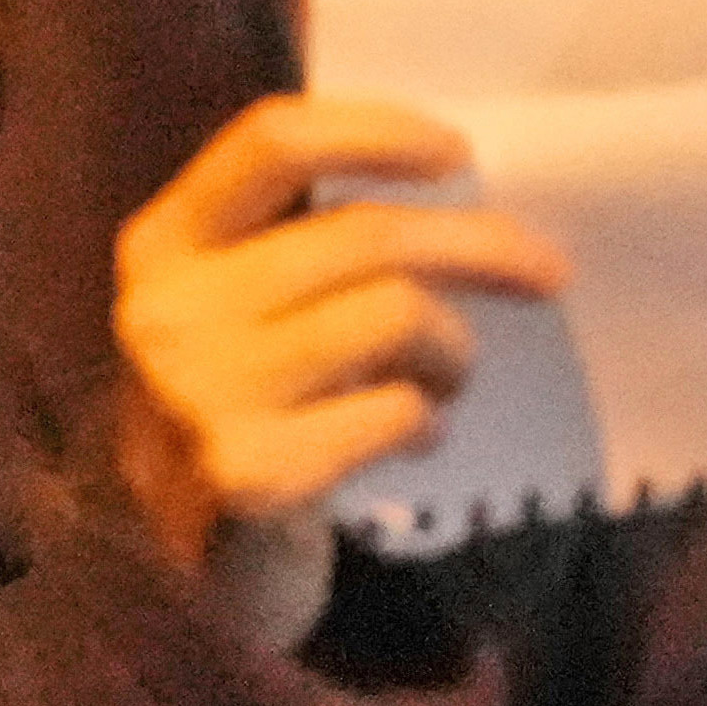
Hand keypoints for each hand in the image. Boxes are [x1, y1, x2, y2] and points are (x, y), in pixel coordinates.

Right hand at [105, 99, 571, 599]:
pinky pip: (394, 411)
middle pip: (363, 234)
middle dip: (480, 247)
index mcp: (160, 247)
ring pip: (394, 316)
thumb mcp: (230, 310)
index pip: (271, 142)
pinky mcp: (248, 474)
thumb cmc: (233, 416)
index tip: (459, 155)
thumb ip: (299, 244)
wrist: (169, 574)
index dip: (376, 131)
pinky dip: (425, 422)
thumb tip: (455, 190)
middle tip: (546, 272)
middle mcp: (167, 311)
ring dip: (453, 351)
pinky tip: (413, 441)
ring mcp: (199, 395)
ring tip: (449, 380)